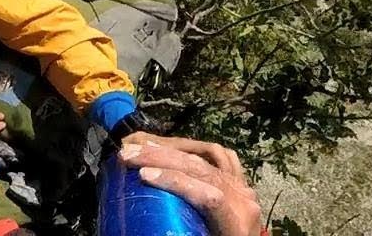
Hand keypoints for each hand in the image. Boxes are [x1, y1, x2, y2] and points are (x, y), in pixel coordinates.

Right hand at [119, 133, 262, 235]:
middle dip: (162, 158)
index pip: (208, 195)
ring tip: (144, 146)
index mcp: (236, 224)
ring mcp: (242, 189)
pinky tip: (177, 145)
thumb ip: (178, 232)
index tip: (143, 175)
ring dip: (173, 149)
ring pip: (208, 157)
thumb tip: (143, 227)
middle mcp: (242, 200)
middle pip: (202, 169)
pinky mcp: (240, 185)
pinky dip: (198, 148)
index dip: (176, 182)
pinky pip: (221, 157)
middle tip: (129, 155)